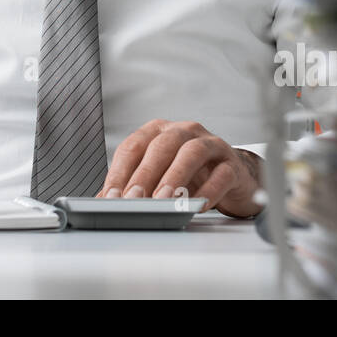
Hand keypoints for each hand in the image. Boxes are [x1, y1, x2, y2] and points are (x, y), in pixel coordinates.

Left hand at [96, 119, 263, 218]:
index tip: (111, 197)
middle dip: (145, 174)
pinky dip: (209, 190)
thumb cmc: (192, 175)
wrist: (233, 177)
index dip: (120, 171)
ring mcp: (210, 144)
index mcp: (159, 132)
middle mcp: (184, 132)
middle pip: (161, 146)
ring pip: (191, 153)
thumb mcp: (159, 177)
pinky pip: (221, 174)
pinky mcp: (232, 163)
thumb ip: (134, 186)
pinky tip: (198, 205)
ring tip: (164, 201)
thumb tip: (103, 204)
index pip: (134, 146)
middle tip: (134, 199)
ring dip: (175, 177)